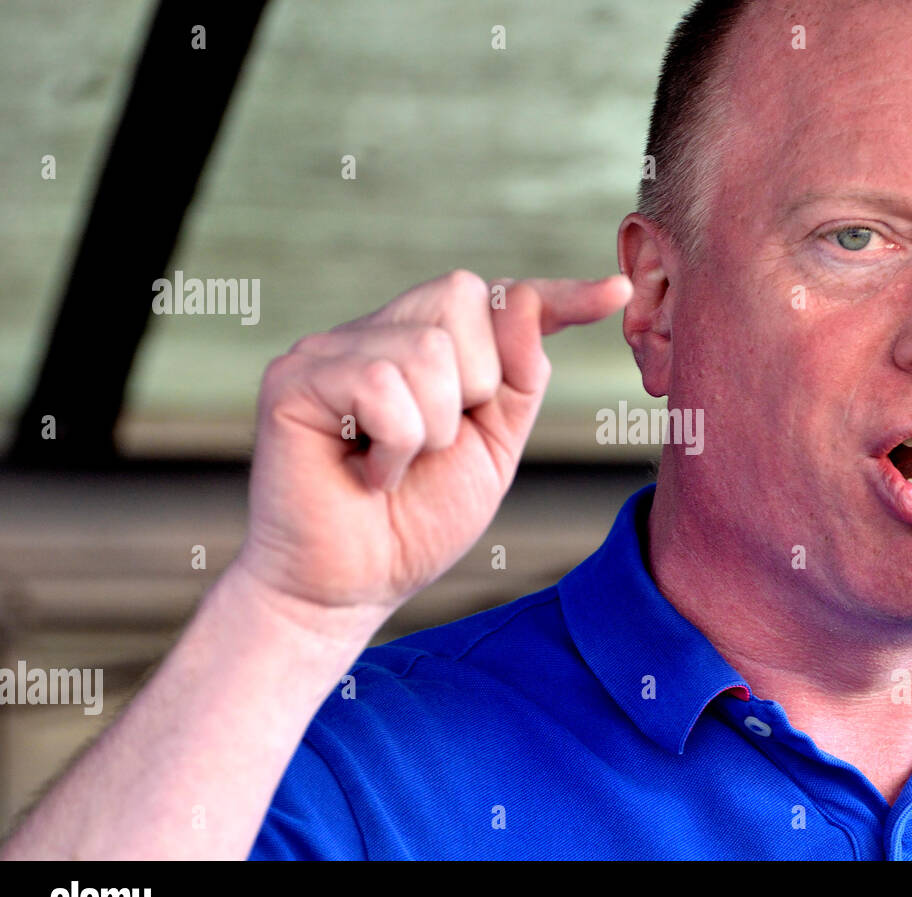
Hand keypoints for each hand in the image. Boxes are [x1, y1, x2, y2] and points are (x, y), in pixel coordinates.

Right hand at [234, 269, 632, 619]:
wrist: (354, 588)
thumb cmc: (417, 522)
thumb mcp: (494, 448)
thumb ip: (517, 378)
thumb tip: (528, 301)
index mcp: (427, 345)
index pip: (498, 297)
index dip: (556, 294)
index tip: (617, 294)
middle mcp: (377, 333)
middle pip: (463, 297)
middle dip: (474, 386)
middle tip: (432, 446)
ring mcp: (331, 350)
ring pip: (427, 350)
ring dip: (431, 429)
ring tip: (395, 464)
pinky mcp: (294, 379)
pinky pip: (380, 384)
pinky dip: (392, 445)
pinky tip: (366, 475)